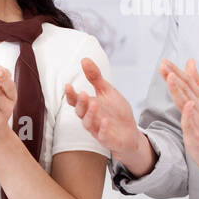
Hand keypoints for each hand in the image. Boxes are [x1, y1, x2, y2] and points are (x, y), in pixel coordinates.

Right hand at [65, 57, 152, 173]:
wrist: (129, 133)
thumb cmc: (116, 112)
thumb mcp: (107, 91)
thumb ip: (95, 78)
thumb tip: (84, 59)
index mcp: (88, 106)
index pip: (75, 101)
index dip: (70, 94)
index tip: (68, 85)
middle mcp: (90, 118)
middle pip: (80, 112)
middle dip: (80, 103)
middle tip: (82, 93)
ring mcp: (97, 130)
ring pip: (88, 124)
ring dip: (90, 114)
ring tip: (94, 104)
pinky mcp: (107, 139)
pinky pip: (103, 135)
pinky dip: (103, 129)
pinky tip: (106, 121)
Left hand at [161, 58, 198, 173]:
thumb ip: (195, 81)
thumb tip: (190, 62)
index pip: (187, 82)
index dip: (176, 71)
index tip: (164, 61)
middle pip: (186, 88)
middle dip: (174, 75)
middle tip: (164, 64)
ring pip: (188, 101)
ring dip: (179, 89)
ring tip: (171, 77)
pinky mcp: (197, 133)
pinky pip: (193, 122)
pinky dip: (190, 113)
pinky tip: (188, 105)